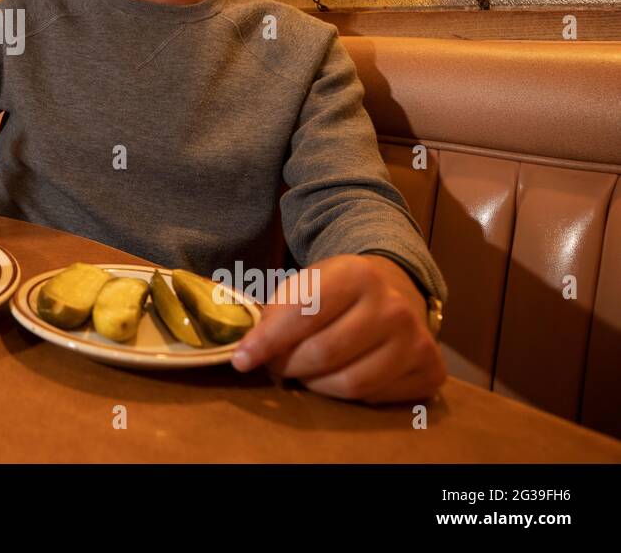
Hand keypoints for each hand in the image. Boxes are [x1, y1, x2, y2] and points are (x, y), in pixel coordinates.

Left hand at [230, 254, 445, 403]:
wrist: (392, 290)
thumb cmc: (335, 292)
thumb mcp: (303, 286)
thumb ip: (275, 314)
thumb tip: (248, 353)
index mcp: (356, 274)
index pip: (302, 316)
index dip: (267, 342)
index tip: (242, 359)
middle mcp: (393, 305)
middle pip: (323, 354)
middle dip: (289, 366)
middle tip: (277, 366)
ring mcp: (417, 339)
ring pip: (350, 384)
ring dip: (315, 384)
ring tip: (306, 372)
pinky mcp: (431, 370)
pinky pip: (375, 399)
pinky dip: (346, 394)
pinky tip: (339, 375)